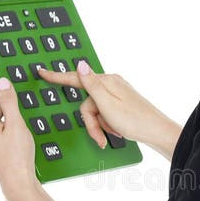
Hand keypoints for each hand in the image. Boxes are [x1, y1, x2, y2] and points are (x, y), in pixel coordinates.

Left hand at [0, 71, 40, 200]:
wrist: (18, 184)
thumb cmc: (17, 156)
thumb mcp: (16, 125)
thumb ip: (10, 103)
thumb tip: (3, 83)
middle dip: (5, 90)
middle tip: (16, 76)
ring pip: (0, 113)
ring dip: (11, 105)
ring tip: (24, 97)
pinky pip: (5, 124)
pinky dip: (13, 117)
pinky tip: (25, 118)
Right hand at [36, 61, 171, 150]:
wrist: (157, 133)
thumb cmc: (136, 120)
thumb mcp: (107, 105)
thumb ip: (91, 86)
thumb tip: (80, 65)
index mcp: (106, 82)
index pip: (77, 77)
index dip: (57, 77)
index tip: (42, 72)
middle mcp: (111, 85)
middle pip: (86, 103)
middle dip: (91, 122)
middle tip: (100, 135)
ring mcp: (116, 95)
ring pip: (95, 111)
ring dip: (100, 126)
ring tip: (112, 134)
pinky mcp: (121, 105)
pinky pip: (104, 115)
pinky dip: (107, 125)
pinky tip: (116, 131)